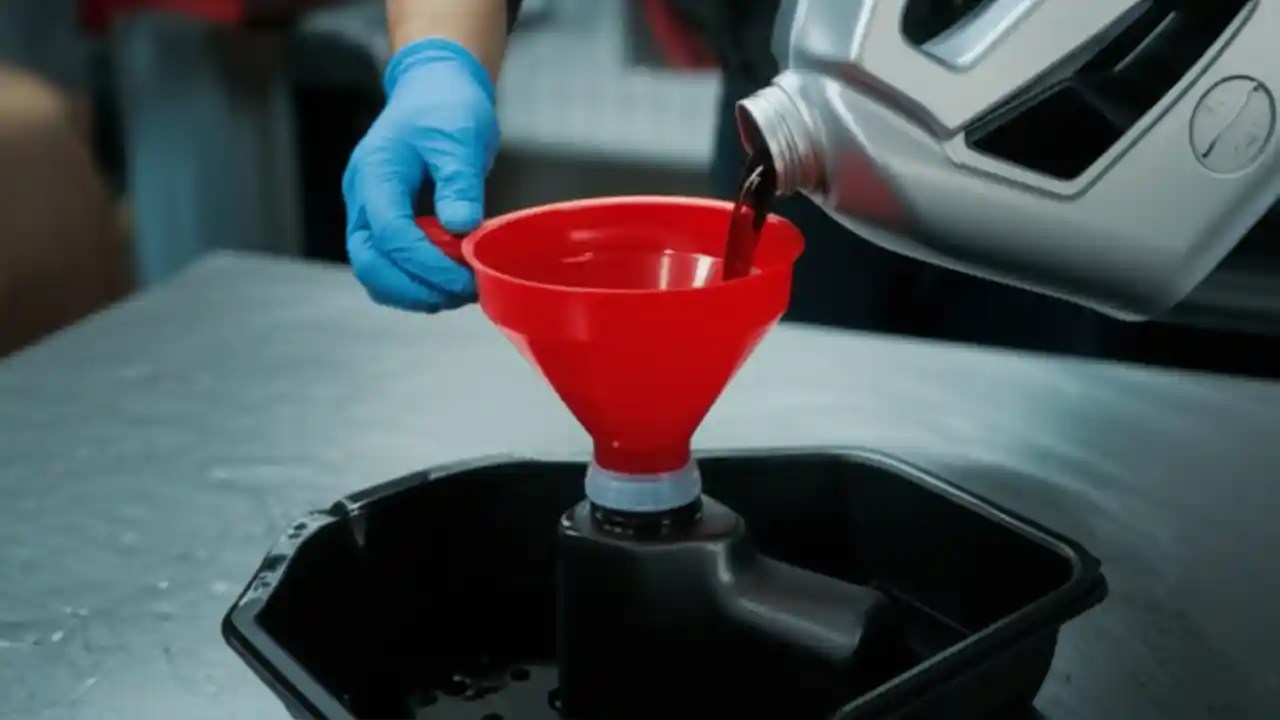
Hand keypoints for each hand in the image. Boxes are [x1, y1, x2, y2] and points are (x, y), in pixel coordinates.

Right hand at [343, 38, 498, 311]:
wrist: (435, 91)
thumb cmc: (447, 108)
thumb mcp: (460, 138)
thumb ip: (459, 183)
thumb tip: (462, 227)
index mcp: (376, 172)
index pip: (389, 233)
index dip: (425, 264)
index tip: (464, 279)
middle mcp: (362, 196)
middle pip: (368, 263)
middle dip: (413, 289)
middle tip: (461, 293)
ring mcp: (368, 212)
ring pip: (373, 272)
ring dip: (413, 292)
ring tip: (459, 291)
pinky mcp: (382, 223)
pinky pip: (387, 265)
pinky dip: (414, 282)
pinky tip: (448, 281)